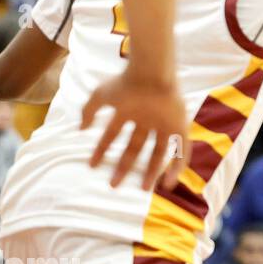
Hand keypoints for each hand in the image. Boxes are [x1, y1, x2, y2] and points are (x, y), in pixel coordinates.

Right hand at [80, 67, 187, 189]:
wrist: (151, 74)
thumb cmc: (126, 83)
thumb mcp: (101, 95)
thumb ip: (88, 111)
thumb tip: (81, 129)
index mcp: (129, 111)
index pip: (113, 134)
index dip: (101, 150)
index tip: (91, 165)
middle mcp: (147, 119)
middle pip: (136, 147)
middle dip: (125, 165)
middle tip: (114, 184)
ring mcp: (163, 123)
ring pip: (159, 151)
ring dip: (152, 170)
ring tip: (145, 189)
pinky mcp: (179, 126)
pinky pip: (181, 149)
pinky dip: (177, 165)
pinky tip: (170, 181)